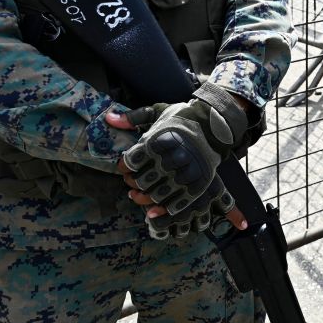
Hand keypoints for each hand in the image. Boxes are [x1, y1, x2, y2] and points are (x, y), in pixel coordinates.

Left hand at [112, 108, 247, 233]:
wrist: (215, 125)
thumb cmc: (182, 119)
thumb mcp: (158, 112)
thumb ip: (134, 117)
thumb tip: (108, 118)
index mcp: (162, 139)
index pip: (133, 161)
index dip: (124, 166)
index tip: (124, 167)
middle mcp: (175, 156)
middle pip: (144, 180)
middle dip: (133, 183)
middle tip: (132, 183)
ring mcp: (189, 171)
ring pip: (158, 194)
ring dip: (145, 198)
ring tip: (140, 196)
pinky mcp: (199, 182)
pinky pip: (178, 202)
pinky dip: (164, 209)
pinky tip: (154, 210)